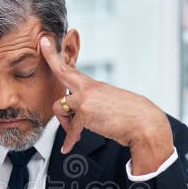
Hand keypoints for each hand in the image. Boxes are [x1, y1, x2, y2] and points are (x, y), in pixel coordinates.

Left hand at [40, 37, 173, 174]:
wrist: (144, 123)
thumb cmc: (130, 116)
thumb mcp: (110, 102)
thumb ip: (93, 102)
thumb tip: (81, 112)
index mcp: (93, 85)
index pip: (71, 69)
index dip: (56, 55)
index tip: (46, 41)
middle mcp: (87, 89)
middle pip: (61, 72)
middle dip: (51, 58)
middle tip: (43, 44)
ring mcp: (85, 100)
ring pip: (59, 107)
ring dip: (64, 122)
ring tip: (73, 131)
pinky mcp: (85, 114)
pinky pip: (71, 130)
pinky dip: (70, 141)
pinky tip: (67, 147)